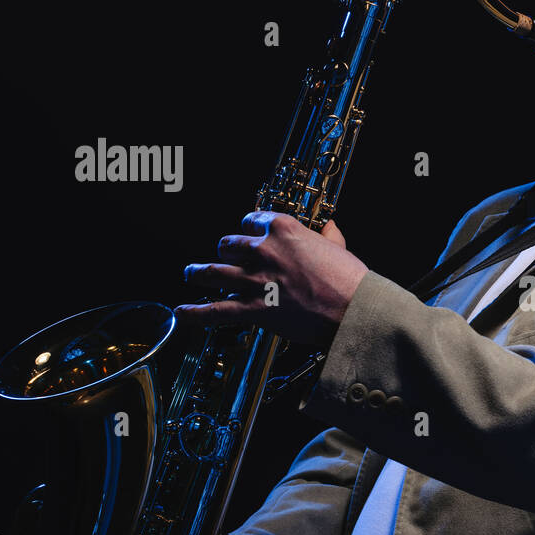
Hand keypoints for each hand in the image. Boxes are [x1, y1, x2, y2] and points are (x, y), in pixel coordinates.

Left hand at [175, 212, 367, 346]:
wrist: (353, 310)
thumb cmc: (350, 280)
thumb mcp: (339, 248)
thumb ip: (328, 236)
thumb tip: (329, 227)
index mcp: (283, 229)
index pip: (251, 221)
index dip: (249, 230)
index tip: (249, 237)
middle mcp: (263, 250)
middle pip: (229, 245)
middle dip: (226, 253)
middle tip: (225, 259)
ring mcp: (255, 280)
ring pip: (214, 273)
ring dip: (199, 274)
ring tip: (191, 275)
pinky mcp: (254, 309)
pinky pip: (216, 310)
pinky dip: (196, 313)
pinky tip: (182, 312)